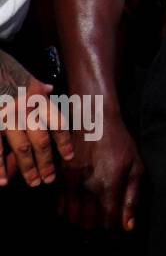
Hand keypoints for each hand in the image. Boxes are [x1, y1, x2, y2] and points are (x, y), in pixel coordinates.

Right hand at [0, 48, 75, 187]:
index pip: (56, 123)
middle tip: (50, 179)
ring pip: (22, 148)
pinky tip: (3, 181)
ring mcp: (7, 119)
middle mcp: (25, 111)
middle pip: (41, 141)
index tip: (70, 157)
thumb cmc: (5, 71)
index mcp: (38, 99)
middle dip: (47, 162)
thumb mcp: (26, 74)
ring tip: (35, 183)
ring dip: (28, 168)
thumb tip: (50, 88)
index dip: (64, 141)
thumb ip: (39, 85)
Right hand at [60, 109, 143, 230]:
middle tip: (104, 219)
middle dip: (97, 226)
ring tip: (92, 213)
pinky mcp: (59, 179)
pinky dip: (67, 212)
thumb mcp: (135, 166)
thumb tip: (128, 227)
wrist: (93, 121)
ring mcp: (70, 184)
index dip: (113, 228)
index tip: (116, 227)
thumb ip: (132, 198)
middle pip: (88, 224)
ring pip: (71, 218)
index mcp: (109, 186)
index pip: (108, 222)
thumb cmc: (119, 143)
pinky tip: (78, 206)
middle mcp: (87, 188)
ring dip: (81, 220)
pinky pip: (59, 206)